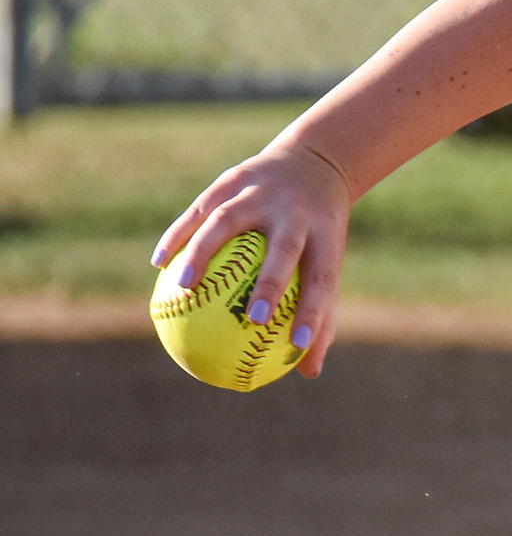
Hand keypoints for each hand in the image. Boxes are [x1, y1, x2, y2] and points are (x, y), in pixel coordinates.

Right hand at [151, 140, 353, 377]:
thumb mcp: (329, 262)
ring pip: (228, 221)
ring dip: (203, 253)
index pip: (323, 278)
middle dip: (270, 282)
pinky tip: (158, 263)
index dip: (314, 311)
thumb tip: (308, 371)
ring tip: (181, 288)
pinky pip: (200, 209)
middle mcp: (296, 211)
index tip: (298, 344)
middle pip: (284, 248)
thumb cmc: (320, 232)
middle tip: (253, 318)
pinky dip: (179, 234)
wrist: (313, 163)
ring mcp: (262, 191)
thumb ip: (321, 314)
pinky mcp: (233, 178)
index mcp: (326, 235)